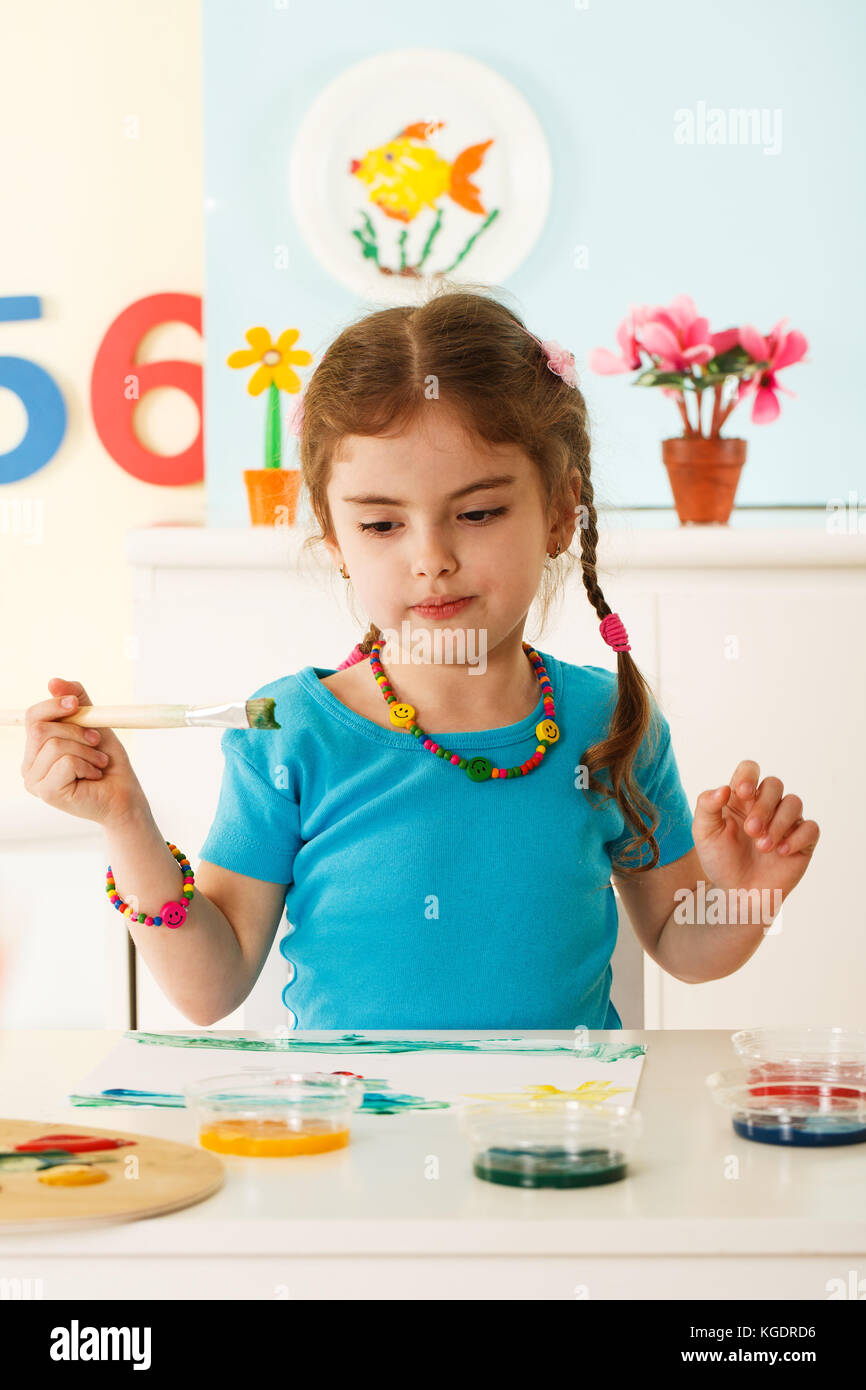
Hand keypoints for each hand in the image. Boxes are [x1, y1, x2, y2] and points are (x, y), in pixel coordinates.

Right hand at [21, 677, 148, 827]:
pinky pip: (66, 762)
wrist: (124, 794)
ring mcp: (34, 782)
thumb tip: (53, 681)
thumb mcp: (94, 723)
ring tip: (98, 763)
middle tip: (97, 741)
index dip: (54, 705)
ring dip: (87, 751)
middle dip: (76, 730)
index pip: (32, 717)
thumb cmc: (107, 762)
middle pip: (40, 728)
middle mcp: (29, 765)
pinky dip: (87, 765)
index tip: (76, 704)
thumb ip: (76, 700)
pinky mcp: (47, 793)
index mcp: (36, 748)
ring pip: (55, 745)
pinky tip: (93, 776)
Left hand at [692, 759, 819, 902]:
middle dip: (763, 806)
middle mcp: (766, 805)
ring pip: (794, 802)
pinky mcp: (802, 841)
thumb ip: (707, 806)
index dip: (749, 775)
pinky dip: (797, 838)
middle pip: (774, 784)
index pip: (750, 769)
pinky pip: (811, 828)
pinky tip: (781, 852)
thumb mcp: (704, 833)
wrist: (737, 893)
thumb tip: (723, 788)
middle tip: (751, 830)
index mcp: (741, 798)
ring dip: (778, 823)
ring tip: (763, 846)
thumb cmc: (720, 860)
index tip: (742, 793)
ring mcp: (786, 822)